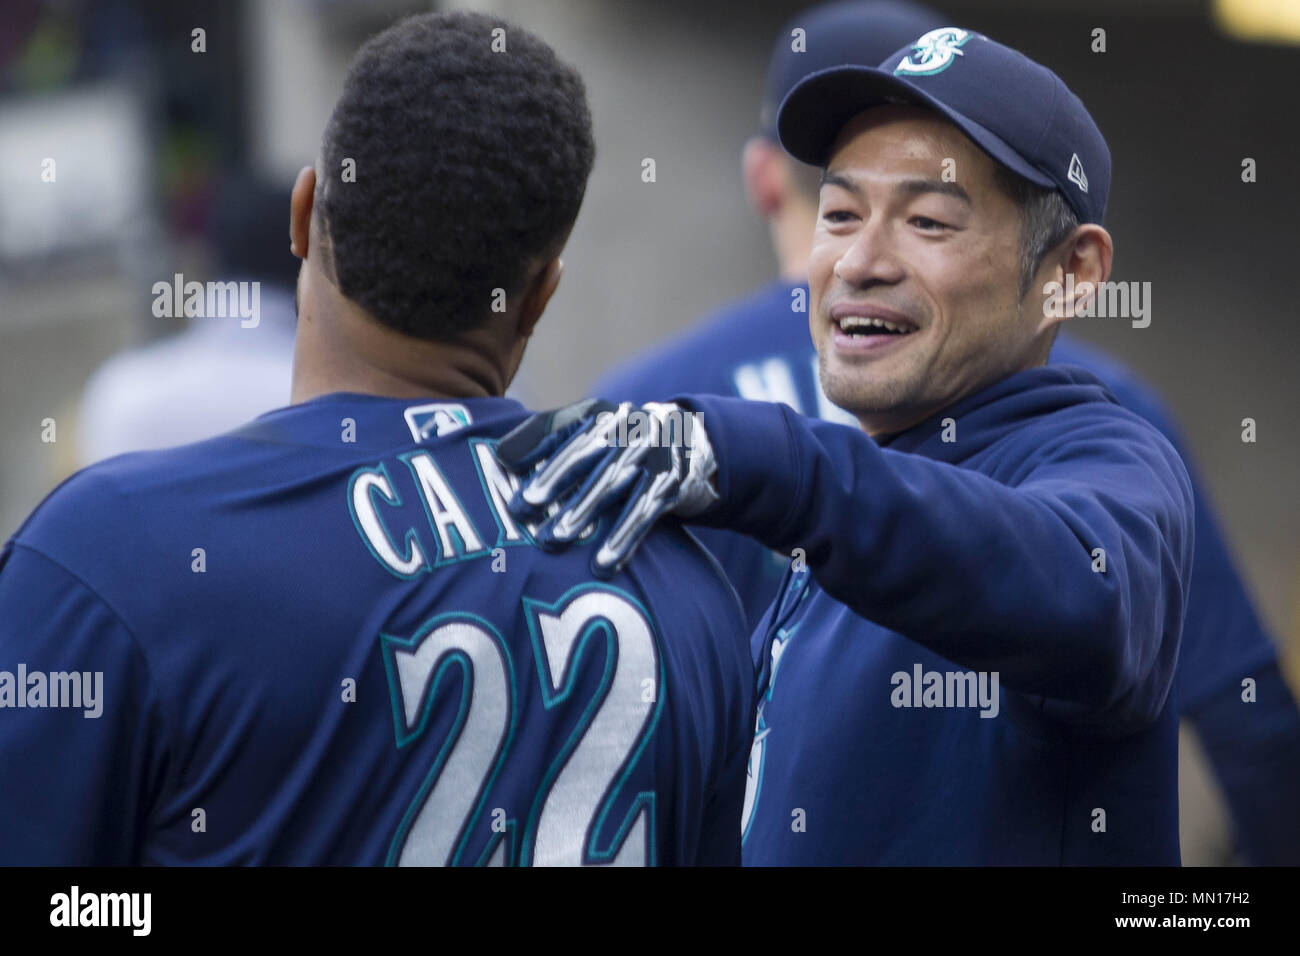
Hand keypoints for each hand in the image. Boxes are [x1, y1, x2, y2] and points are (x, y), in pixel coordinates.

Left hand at [496, 399, 718, 576]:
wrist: (685, 441)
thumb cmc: (613, 443)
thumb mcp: (582, 430)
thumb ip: (541, 438)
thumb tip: (501, 458)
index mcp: (600, 416)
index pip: (568, 441)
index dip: (544, 471)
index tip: (521, 504)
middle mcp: (628, 430)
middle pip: (593, 462)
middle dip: (563, 495)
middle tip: (536, 528)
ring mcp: (652, 454)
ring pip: (618, 487)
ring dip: (588, 517)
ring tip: (559, 543)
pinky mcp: (670, 483)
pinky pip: (646, 513)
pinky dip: (624, 539)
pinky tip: (603, 564)